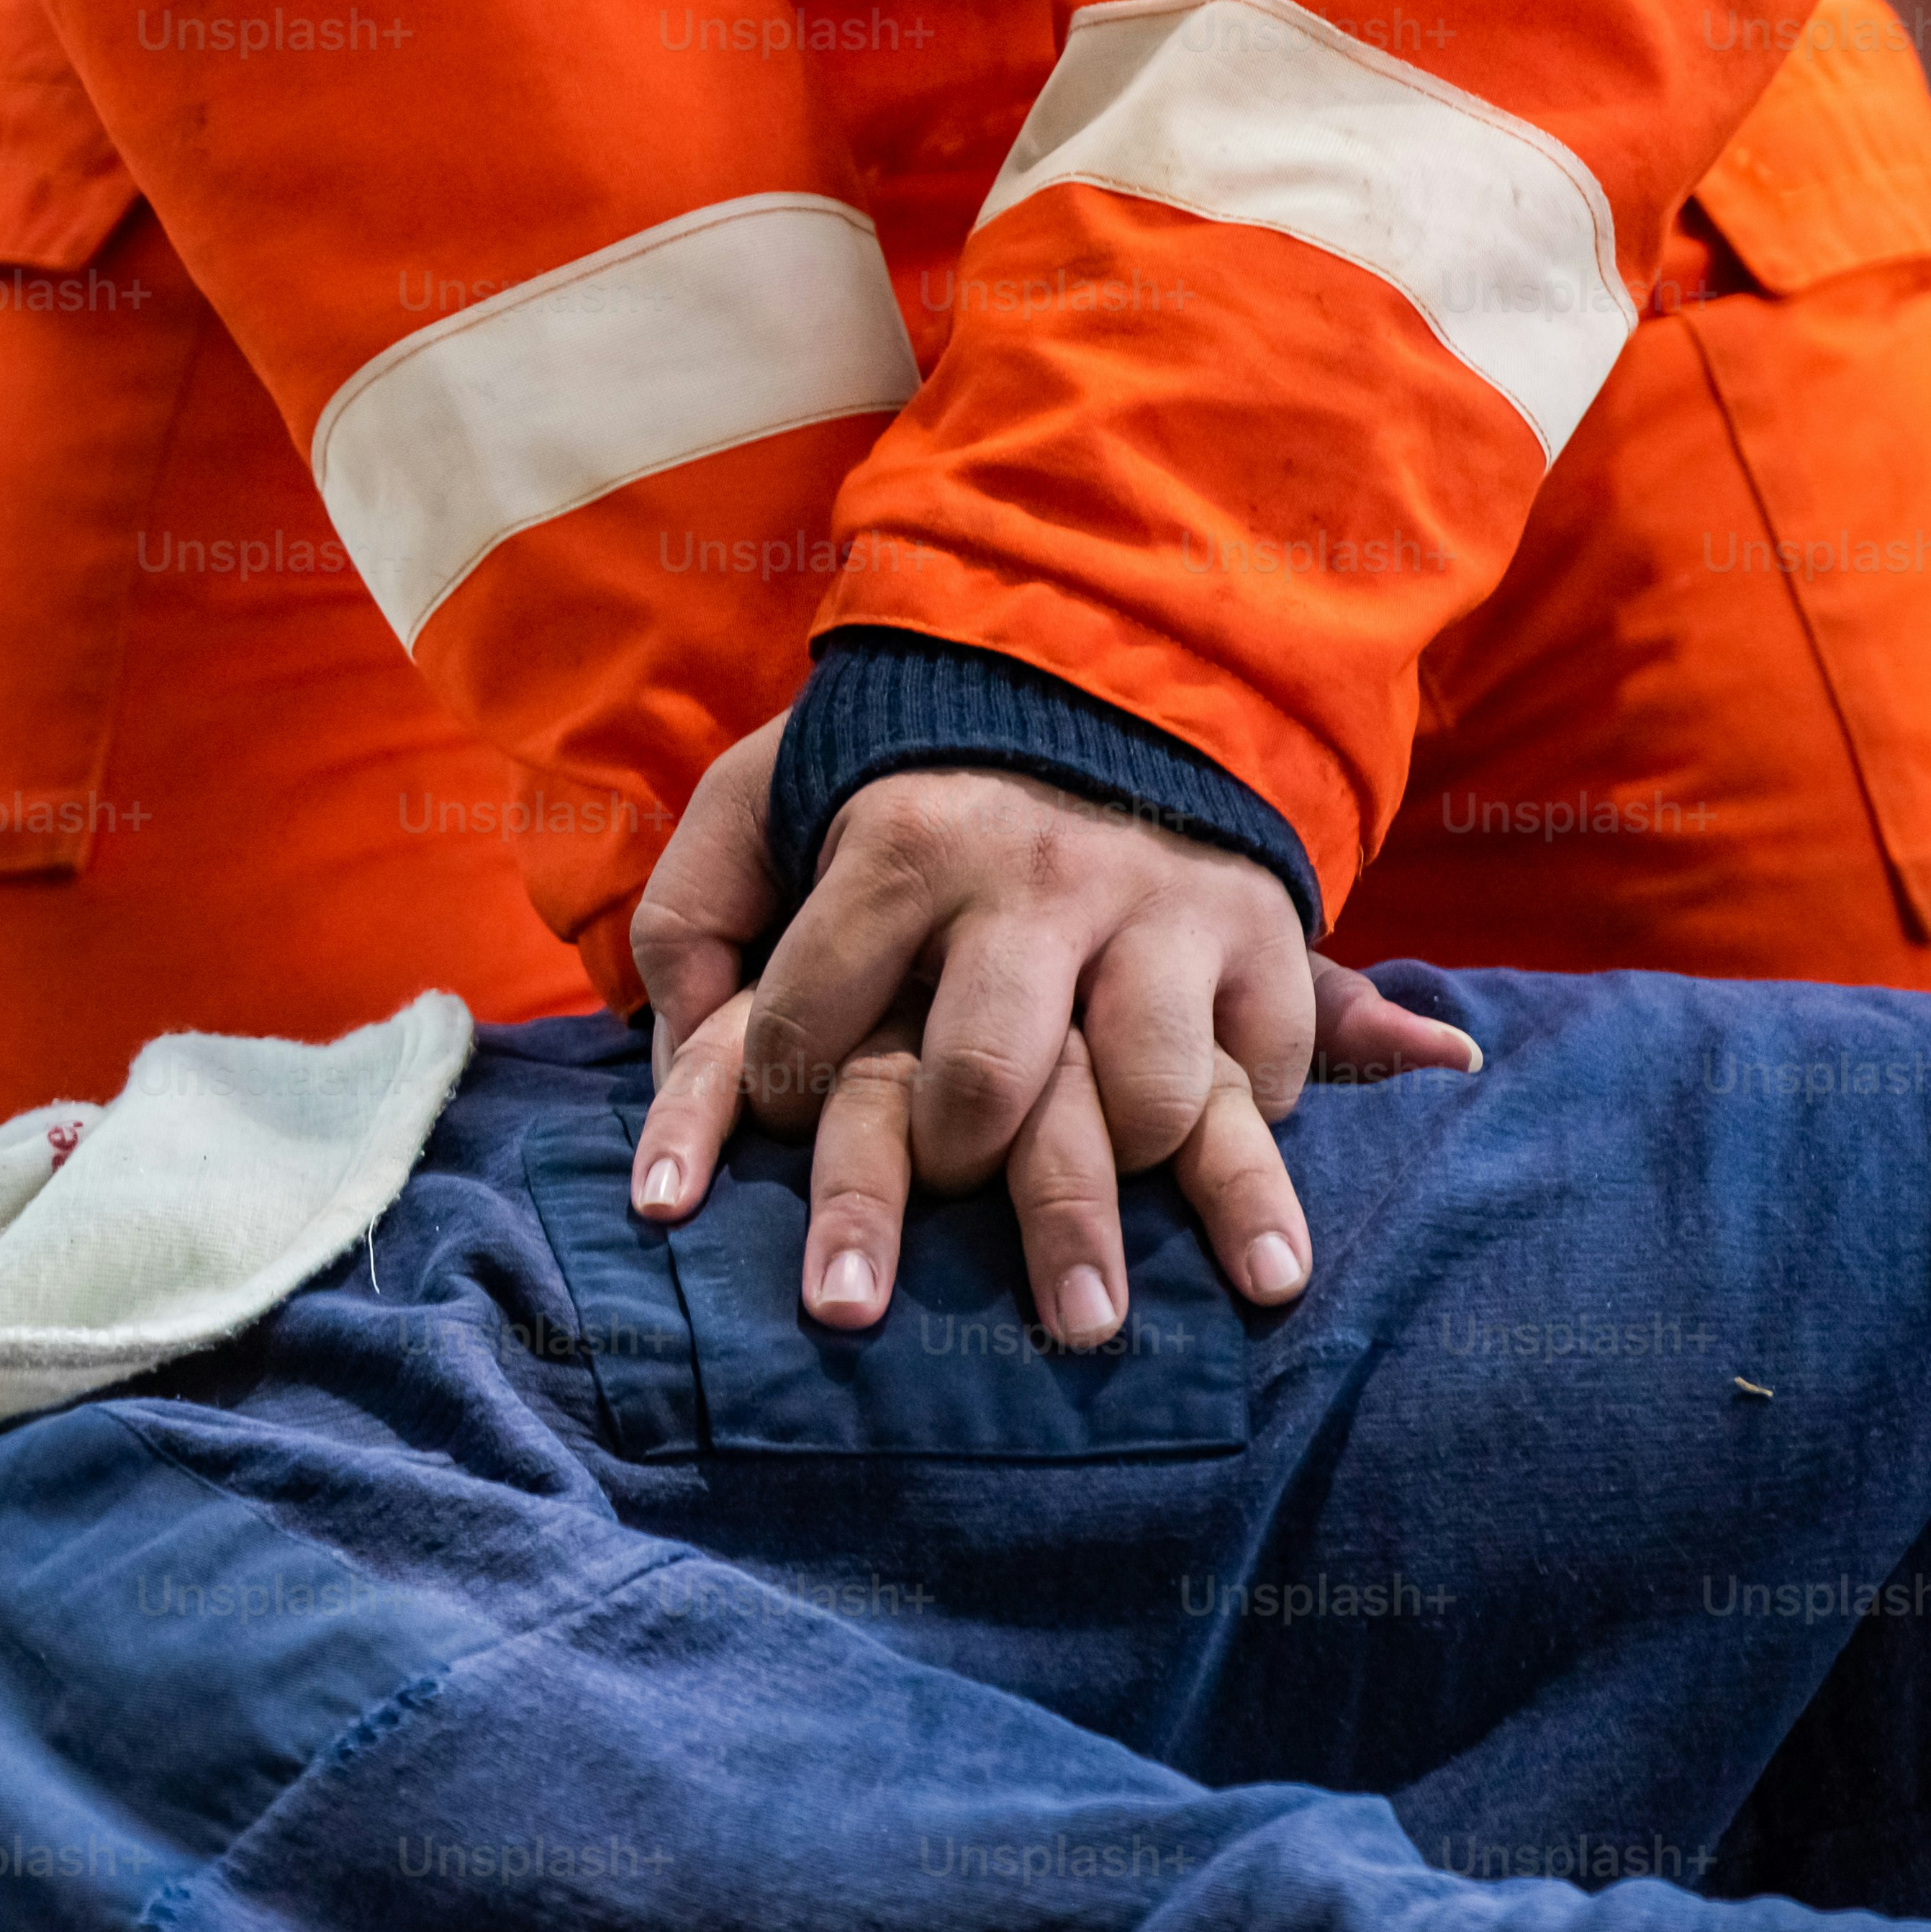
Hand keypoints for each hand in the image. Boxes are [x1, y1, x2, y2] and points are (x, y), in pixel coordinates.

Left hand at [625, 728, 1478, 1335]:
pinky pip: (1265, 1080)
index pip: (811, 1022)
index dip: (780, 1092)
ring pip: (1145, 1100)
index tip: (785, 1115)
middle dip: (939, 1176)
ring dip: (1106, 1192)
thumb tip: (665, 1041)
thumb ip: (695, 906)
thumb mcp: (771, 790)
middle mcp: (1039, 881)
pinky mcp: (1265, 937)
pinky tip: (1221, 1227)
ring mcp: (1162, 910)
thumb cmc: (909, 768)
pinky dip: (1244, 1161)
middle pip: (983, 1084)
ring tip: (1077, 1266)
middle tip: (927, 1211)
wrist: (1106, 665)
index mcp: (905, 845)